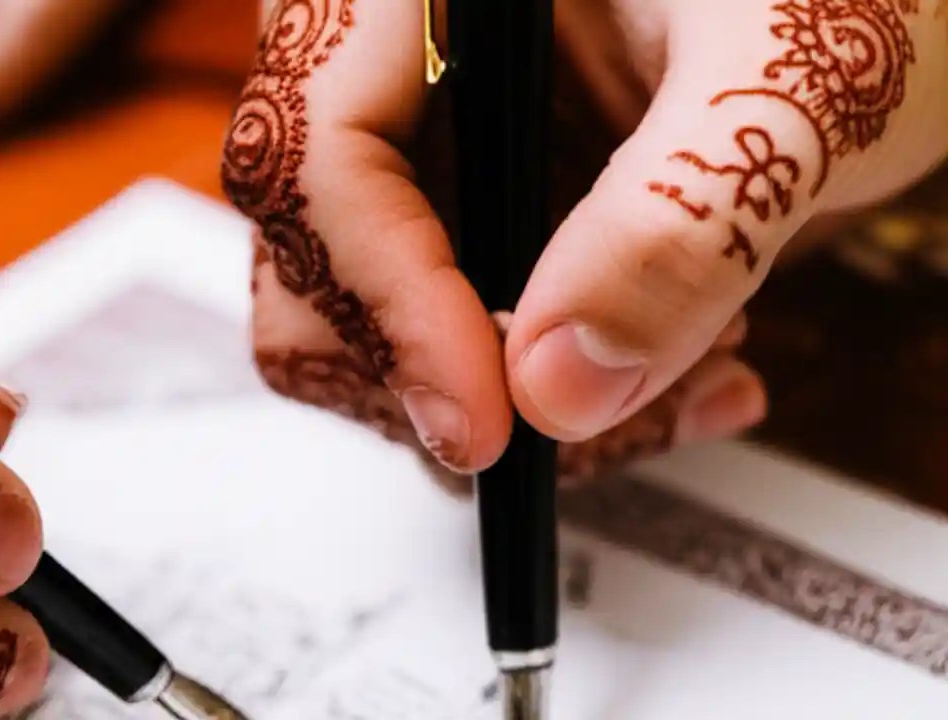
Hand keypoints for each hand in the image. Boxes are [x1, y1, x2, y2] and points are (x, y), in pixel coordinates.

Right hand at [222, 0, 947, 486]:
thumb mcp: (793, 73)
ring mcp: (429, 137)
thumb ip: (683, 219)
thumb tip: (556, 386)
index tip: (483, 419)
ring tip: (677, 379)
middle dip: (434, 373)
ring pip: (368, 317)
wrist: (878, 8)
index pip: (323, 146)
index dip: (387, 298)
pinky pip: (446, 332)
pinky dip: (548, 389)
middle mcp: (404, 53)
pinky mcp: (470, 203)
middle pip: (315, 249)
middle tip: (570, 425)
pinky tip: (671, 375)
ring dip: (508, 396)